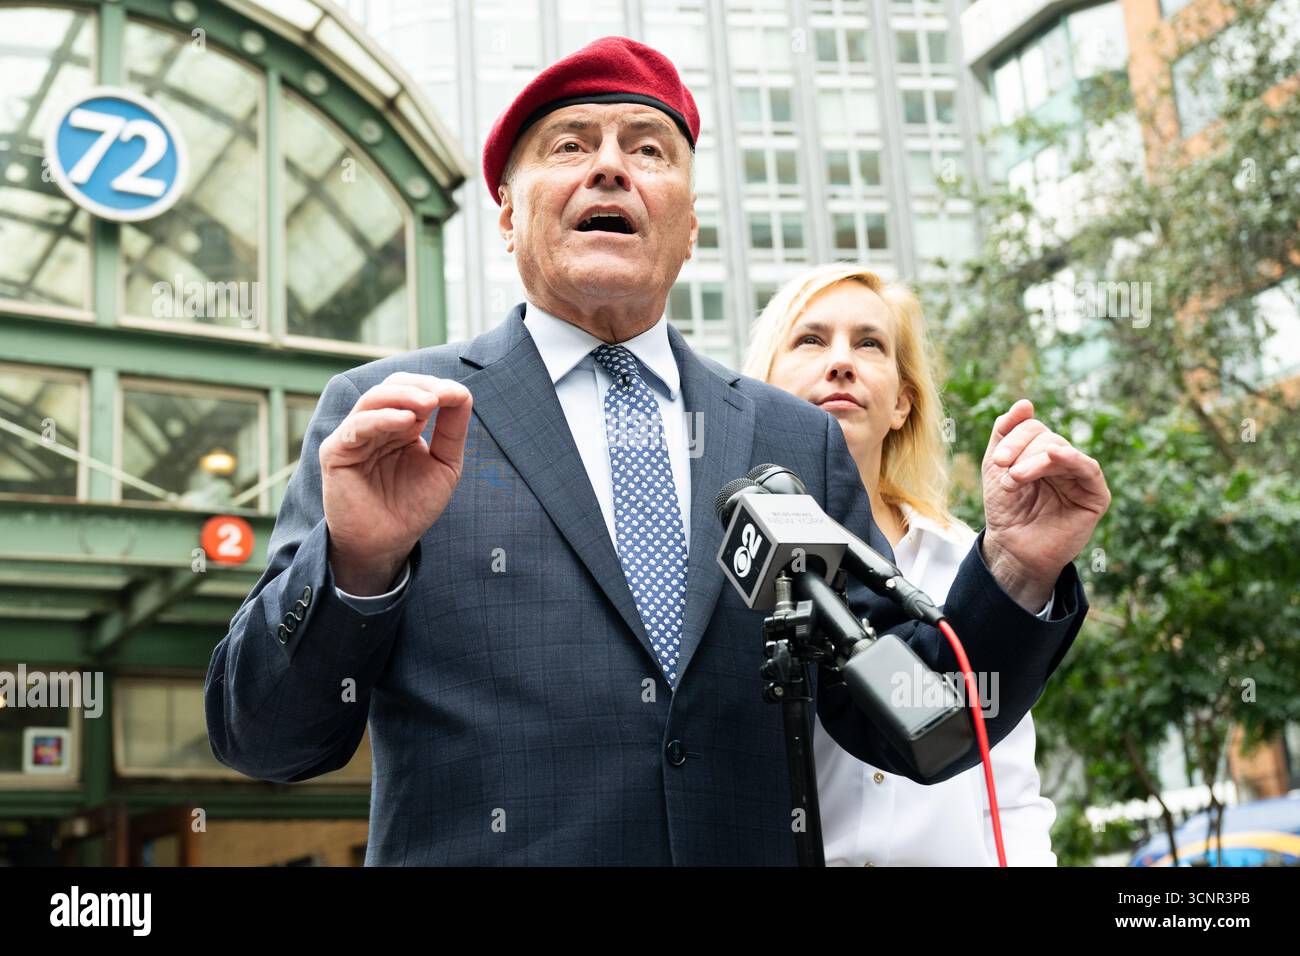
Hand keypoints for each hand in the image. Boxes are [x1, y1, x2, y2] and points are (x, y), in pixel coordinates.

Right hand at [321, 373, 472, 594]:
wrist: (388, 543)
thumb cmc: (412, 506)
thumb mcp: (444, 464)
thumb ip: (452, 430)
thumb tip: (462, 393)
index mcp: (401, 425)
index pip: (415, 391)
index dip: (438, 388)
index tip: (460, 395)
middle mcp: (376, 425)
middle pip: (393, 386)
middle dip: (421, 386)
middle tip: (445, 395)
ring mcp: (354, 436)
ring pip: (373, 399)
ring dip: (404, 396)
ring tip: (429, 402)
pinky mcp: (336, 451)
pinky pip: (357, 426)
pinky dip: (382, 418)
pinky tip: (406, 420)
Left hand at [980, 399, 1109, 610]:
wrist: (1012, 548)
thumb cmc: (1005, 509)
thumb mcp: (996, 466)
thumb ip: (1005, 432)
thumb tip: (1025, 403)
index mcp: (1040, 451)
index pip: (1033, 428)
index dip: (1014, 438)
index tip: (996, 462)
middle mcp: (1063, 461)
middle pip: (1047, 437)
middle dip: (1022, 454)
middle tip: (1008, 478)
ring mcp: (1080, 477)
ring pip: (1062, 451)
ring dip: (1036, 461)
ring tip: (1016, 479)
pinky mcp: (1095, 495)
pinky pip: (1090, 469)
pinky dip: (1072, 459)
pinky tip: (1056, 456)